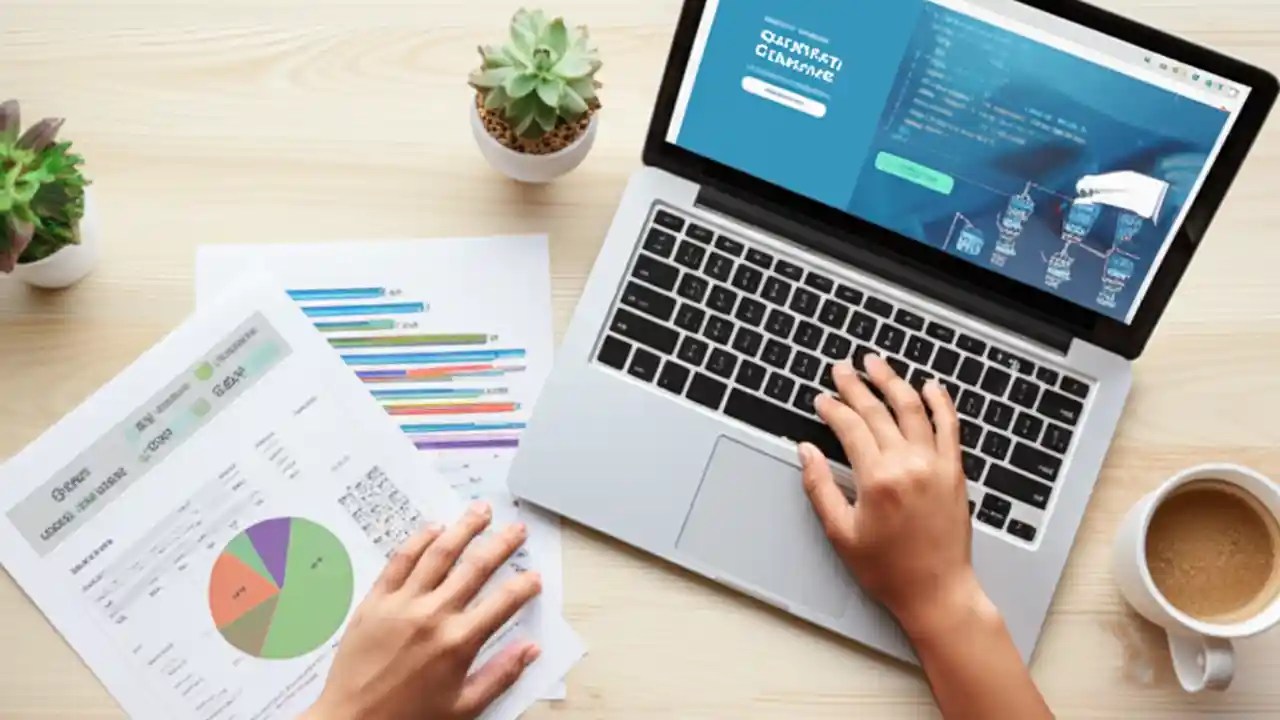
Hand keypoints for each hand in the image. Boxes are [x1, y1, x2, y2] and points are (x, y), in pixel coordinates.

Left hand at [304, 502, 542, 719]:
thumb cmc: (407, 719)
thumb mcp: (464, 706)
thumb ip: (500, 674)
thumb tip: (530, 650)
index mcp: (458, 642)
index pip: (503, 602)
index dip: (524, 585)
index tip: (534, 577)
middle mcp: (432, 615)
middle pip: (476, 567)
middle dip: (502, 544)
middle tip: (516, 530)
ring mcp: (402, 604)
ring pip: (440, 553)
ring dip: (464, 529)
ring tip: (480, 512)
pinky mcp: (375, 601)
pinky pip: (399, 561)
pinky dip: (418, 540)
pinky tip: (434, 529)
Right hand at [799, 356, 993, 639]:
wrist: (937, 592)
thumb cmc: (888, 570)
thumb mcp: (840, 532)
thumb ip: (819, 487)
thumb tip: (806, 451)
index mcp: (877, 479)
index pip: (850, 427)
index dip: (832, 408)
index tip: (822, 398)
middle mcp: (908, 465)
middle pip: (878, 411)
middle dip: (856, 385)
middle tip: (842, 368)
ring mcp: (935, 465)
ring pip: (913, 408)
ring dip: (893, 381)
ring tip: (877, 363)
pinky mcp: (955, 471)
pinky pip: (949, 426)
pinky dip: (940, 402)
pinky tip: (930, 386)